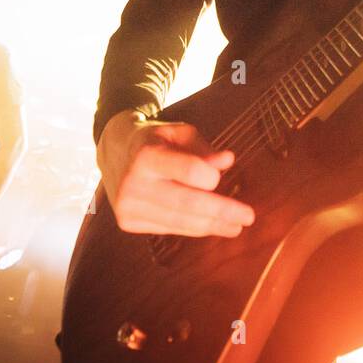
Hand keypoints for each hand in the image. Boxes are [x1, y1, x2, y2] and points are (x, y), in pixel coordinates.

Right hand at [98, 111, 255, 237]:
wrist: (114, 152)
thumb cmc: (157, 140)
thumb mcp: (179, 133)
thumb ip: (203, 149)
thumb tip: (227, 161)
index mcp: (147, 154)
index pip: (188, 170)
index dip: (210, 177)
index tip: (221, 179)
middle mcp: (134, 182)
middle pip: (187, 203)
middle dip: (222, 211)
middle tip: (248, 217)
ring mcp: (128, 206)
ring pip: (181, 221)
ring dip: (212, 226)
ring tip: (235, 226)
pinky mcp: (127, 222)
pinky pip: (170, 228)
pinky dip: (194, 228)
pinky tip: (210, 226)